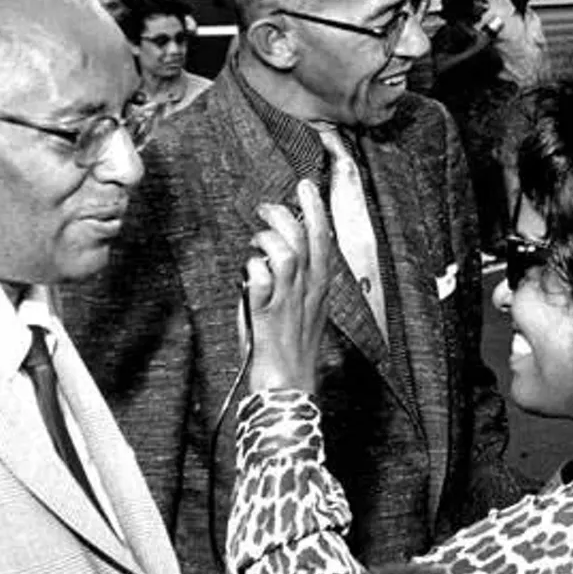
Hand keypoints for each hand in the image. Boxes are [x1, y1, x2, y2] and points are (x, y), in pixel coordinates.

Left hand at [243, 180, 331, 392]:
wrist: (288, 385)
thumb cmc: (290, 350)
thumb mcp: (300, 310)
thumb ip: (292, 283)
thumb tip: (271, 257)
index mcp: (319, 288)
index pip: (324, 239)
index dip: (316, 210)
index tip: (307, 188)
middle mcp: (308, 291)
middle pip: (307, 238)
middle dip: (289, 212)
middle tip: (268, 206)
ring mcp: (289, 301)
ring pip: (286, 252)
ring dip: (267, 239)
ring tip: (255, 240)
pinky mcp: (267, 314)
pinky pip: (261, 279)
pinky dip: (252, 269)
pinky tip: (248, 273)